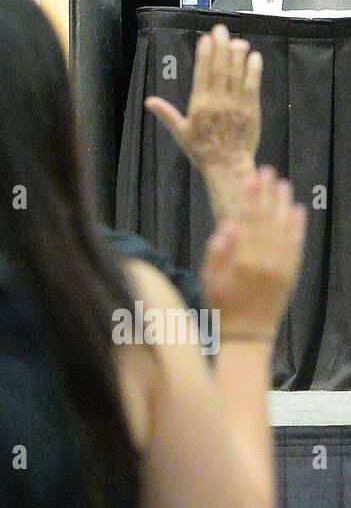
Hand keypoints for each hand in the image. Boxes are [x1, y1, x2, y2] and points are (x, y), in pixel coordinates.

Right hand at [145, 24, 260, 172]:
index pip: (202, 74)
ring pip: (237, 74)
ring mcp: (236, 105)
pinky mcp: (251, 110)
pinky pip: (253, 86)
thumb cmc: (202, 150)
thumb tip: (149, 101)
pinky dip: (254, 71)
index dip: (205, 54)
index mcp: (199, 106)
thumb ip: (167, 114)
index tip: (206, 38)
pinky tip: (254, 57)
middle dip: (221, 47)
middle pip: (220, 69)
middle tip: (221, 30)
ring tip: (237, 40)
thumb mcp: (180, 133)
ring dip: (238, 55)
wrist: (227, 167)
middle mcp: (218, 102)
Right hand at [200, 167, 306, 342]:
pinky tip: (298, 211)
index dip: (250, 197)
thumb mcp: (209, 278)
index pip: (248, 220)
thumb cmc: (222, 305)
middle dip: (267, 194)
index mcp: (243, 260)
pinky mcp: (291, 274)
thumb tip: (230, 224)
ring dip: (284, 204)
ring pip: (284, 228)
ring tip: (283, 184)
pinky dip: (298, 227)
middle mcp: (265, 261)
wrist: (247, 335)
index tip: (251, 177)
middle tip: (269, 171)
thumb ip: (219, 250)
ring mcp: (281, 268)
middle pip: (267, 219)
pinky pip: (296, 246)